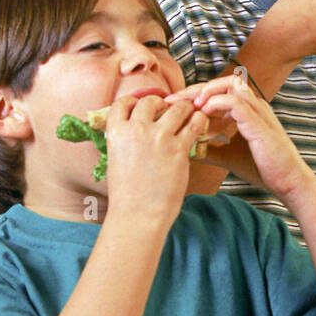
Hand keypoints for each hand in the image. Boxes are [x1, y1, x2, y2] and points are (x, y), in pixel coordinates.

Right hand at [104, 95, 208, 228]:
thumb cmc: (127, 194)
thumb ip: (124, 140)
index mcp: (116, 133)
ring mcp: (159, 138)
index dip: (136, 100)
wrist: (138, 215)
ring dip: (185, 108)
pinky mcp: (179, 148)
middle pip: (151, 101)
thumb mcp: (116, 160)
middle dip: (162, 102)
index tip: (144, 103)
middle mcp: (137, 130)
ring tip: (189, 112)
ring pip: (178, 107)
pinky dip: (199, 119)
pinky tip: (200, 122)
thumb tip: (133, 129)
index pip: (124, 103)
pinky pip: (194, 123)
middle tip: (169, 108)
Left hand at [165, 74, 312, 200]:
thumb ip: (209, 149)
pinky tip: (203, 114)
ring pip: (231, 84)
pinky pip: (237, 103)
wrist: (288, 182)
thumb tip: (186, 148)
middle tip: (172, 101)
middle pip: (221, 82)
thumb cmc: (262, 168)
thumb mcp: (228, 156)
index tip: (173, 105)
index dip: (194, 93)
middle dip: (194, 89)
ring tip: (189, 106)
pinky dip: (217, 104)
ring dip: (207, 91)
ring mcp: (258, 112)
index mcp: (247, 110)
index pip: (218, 90)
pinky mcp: (259, 124)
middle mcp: (254, 105)